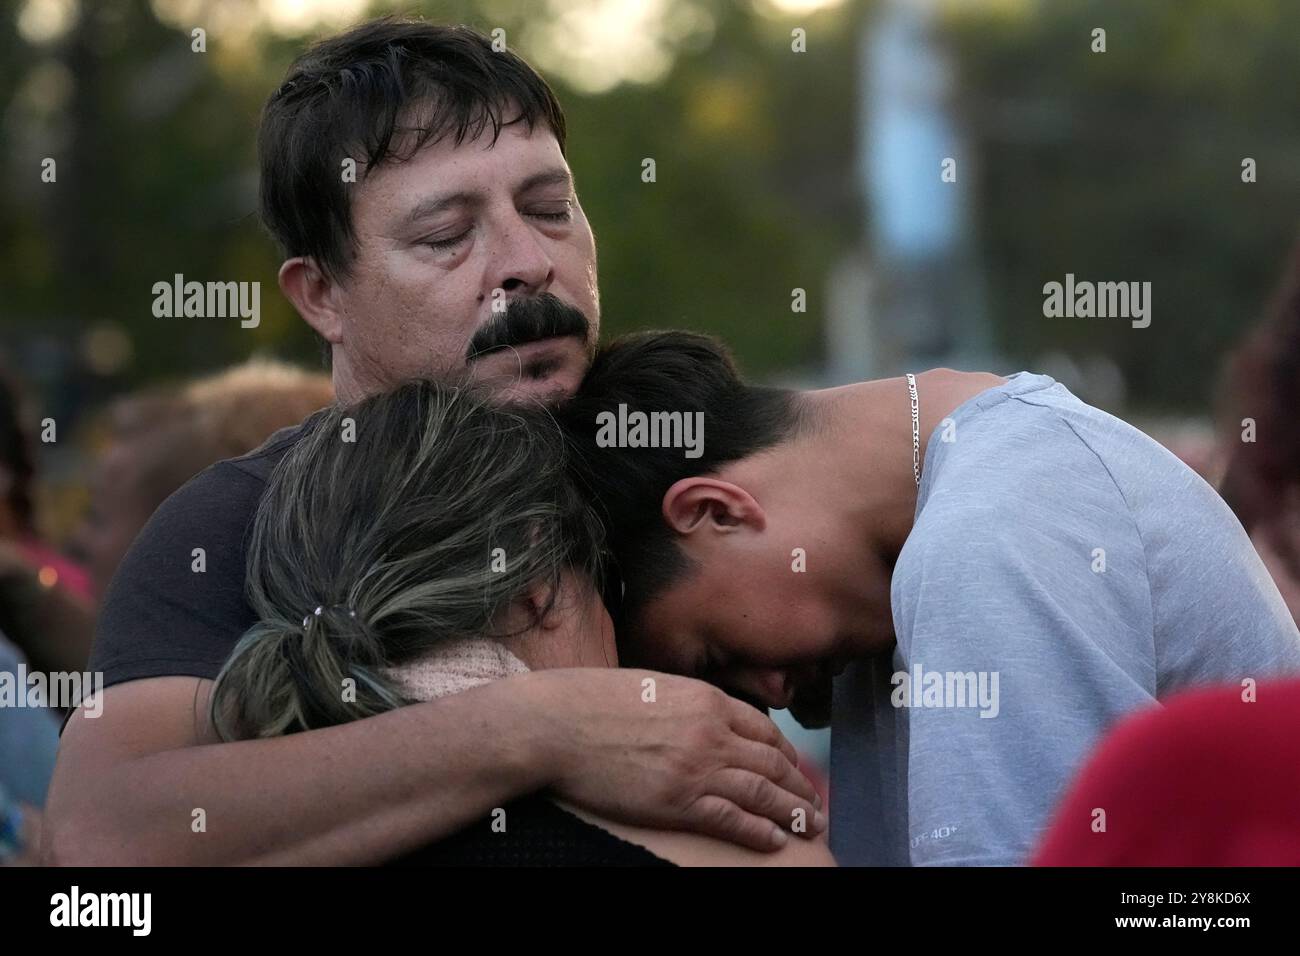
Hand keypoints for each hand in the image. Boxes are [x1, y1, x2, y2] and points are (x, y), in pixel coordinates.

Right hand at [525, 668, 824, 850]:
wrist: (557, 725)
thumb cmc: (592, 702)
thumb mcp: (651, 687)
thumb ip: (683, 703)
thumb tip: (694, 717)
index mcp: (705, 700)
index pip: (763, 729)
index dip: (786, 753)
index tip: (795, 768)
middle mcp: (710, 733)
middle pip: (772, 763)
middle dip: (798, 787)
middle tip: (814, 806)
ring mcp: (697, 768)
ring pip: (761, 792)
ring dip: (791, 812)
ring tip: (810, 827)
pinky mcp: (678, 801)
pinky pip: (732, 819)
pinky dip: (759, 831)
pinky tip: (775, 840)